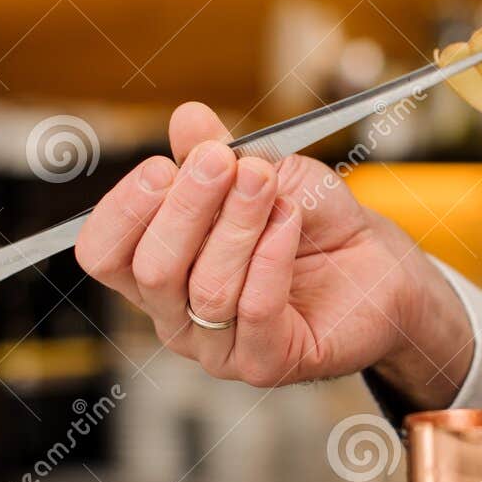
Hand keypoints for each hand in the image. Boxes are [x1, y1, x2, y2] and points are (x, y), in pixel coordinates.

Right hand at [75, 102, 472, 405]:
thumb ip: (217, 151)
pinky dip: (270, 259)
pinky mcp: (265, 363)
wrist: (377, 263)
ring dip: (238, 225)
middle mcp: (176, 316)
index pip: (104, 253)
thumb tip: (188, 117)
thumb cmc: (312, 222)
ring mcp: (217, 348)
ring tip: (267, 183)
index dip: (125, 210)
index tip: (164, 165)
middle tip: (222, 162)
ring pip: (205, 288)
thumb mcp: (262, 171)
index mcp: (157, 270)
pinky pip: (253, 310)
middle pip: (151, 269)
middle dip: (187, 207)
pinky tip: (288, 222)